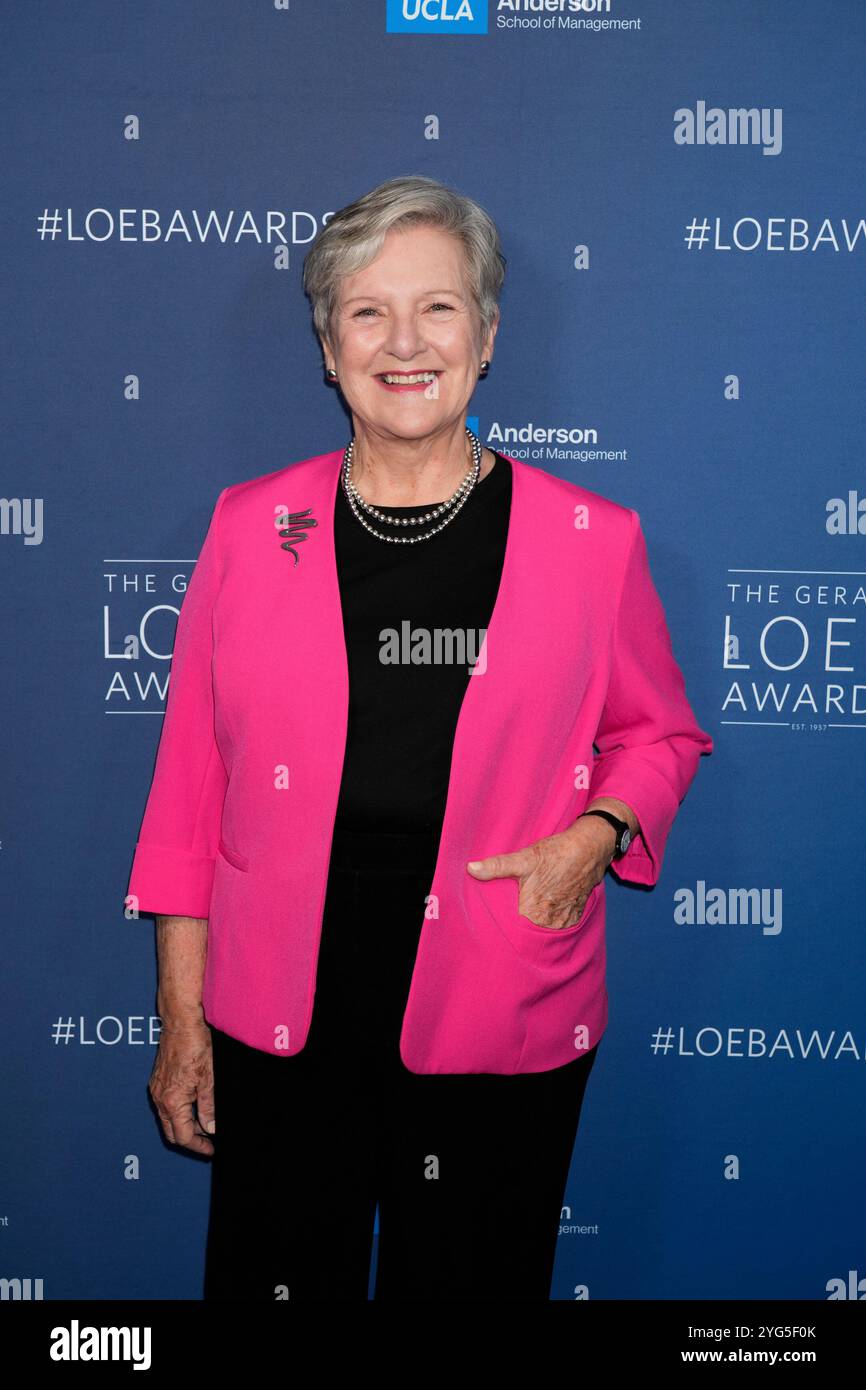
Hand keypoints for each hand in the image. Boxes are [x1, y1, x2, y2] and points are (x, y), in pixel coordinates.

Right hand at [148, 1017, 215, 1155]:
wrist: (180, 1022)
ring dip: (184, 1125)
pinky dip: (179, 1112)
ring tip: (205, 1123)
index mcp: (172, 1100)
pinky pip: (166, 1105)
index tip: (211, 1150)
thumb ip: (209, 1106)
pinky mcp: (157, 1081)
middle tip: (209, 1141)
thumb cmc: (195, 1044)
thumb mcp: (209, 1078)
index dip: (198, 1146)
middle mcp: (159, 1098)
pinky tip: (194, 1106)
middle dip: (190, 1139)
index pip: (183, 1136)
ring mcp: (156, 1089)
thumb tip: (211, 1128)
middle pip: (172, 1132)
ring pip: (168, 1119)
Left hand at [466, 817, 617, 928]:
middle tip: (513, 914)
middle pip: (528, 933)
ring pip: (543, 932)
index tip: (495, 923)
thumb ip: (496, 867)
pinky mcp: (574, 917)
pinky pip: (557, 928)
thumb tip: (471, 868)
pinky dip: (550, 923)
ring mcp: (563, 922)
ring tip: (529, 915)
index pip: (512, 931)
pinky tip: (545, 912)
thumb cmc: (556, 854)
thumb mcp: (524, 858)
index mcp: (532, 912)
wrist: (589, 850)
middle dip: (519, 928)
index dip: (503, 927)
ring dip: (536, 926)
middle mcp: (549, 922)